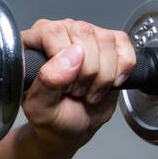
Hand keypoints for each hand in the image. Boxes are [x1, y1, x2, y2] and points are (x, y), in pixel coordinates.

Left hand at [20, 18, 135, 152]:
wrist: (76, 126)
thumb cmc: (54, 117)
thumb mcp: (41, 109)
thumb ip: (48, 82)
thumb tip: (71, 55)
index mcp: (32, 42)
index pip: (53, 32)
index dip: (63, 62)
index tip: (63, 86)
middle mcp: (59, 32)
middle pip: (84, 32)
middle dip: (87, 72)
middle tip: (77, 91)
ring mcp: (86, 34)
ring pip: (106, 40)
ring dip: (104, 75)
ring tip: (89, 89)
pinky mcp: (110, 42)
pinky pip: (124, 46)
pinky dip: (122, 70)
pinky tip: (108, 83)